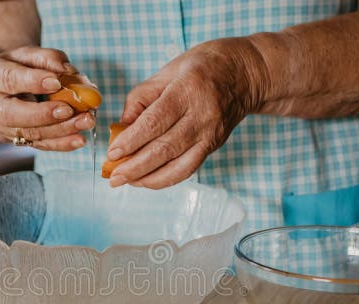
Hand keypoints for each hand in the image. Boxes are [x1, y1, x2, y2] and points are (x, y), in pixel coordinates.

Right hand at [0, 46, 95, 150]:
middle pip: (14, 115)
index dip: (32, 82)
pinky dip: (61, 144)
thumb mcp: (27, 54)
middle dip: (44, 114)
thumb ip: (47, 58)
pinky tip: (79, 140)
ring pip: (29, 134)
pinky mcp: (17, 141)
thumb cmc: (15, 67)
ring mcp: (2, 127)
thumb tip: (69, 71)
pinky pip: (39, 145)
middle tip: (70, 110)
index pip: (9, 79)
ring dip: (60, 131)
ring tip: (85, 122)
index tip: (56, 82)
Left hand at [105, 39, 265, 187]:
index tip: (112, 153)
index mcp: (187, 90)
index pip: (155, 121)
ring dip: (148, 178)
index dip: (132, 140)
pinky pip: (188, 169)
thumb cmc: (203, 66)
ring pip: (177, 166)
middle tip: (113, 176)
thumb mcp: (168, 70)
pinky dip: (165, 179)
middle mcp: (202, 115)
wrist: (246, 74)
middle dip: (135, 166)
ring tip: (126, 182)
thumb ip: (141, 99)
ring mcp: (210, 134)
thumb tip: (120, 128)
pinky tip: (146, 180)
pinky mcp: (213, 147)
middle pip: (164, 148)